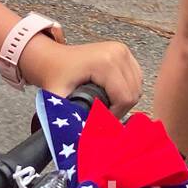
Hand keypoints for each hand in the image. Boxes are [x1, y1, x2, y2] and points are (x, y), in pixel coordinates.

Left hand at [25, 38, 142, 117]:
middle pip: (133, 93)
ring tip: (105, 106)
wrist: (51, 58)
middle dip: (119, 109)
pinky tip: (112, 95)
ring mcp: (122, 50)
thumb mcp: (59, 98)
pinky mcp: (124, 52)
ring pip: (137, 87)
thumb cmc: (54, 75)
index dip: (114, 115)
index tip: (99, 121)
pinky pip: (136, 78)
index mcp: (105, 62)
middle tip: (101, 115)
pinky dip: (127, 90)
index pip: (124, 98)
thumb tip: (85, 136)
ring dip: (124, 101)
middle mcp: (117, 52)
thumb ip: (71, 117)